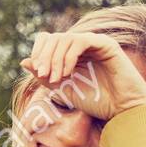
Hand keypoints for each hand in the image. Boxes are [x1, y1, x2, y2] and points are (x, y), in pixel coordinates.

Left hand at [19, 31, 145, 121]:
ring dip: (55, 59)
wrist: (121, 109)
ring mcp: (94, 42)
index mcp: (69, 53)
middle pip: (53, 38)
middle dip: (44, 57)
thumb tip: (24, 61)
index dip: (38, 53)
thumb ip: (44, 76)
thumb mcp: (62, 89)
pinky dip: (69, 56)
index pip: (47, 40)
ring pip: (65, 38)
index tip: (38, 73)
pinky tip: (67, 72)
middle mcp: (81, 45)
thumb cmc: (95, 101)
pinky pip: (80, 41)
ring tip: (56, 79)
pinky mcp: (105, 44)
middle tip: (44, 75)